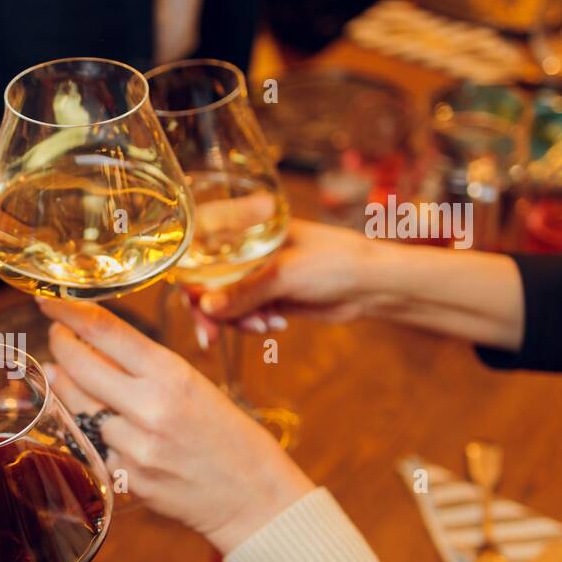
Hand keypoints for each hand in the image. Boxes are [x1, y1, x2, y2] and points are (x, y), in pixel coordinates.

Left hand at [41, 298, 312, 553]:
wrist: (253, 496)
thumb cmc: (228, 435)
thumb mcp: (194, 385)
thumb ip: (143, 368)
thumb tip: (89, 349)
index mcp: (171, 375)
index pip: (106, 332)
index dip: (69, 312)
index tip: (50, 302)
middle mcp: (149, 407)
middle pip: (78, 366)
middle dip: (59, 345)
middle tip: (56, 336)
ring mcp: (134, 447)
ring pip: (76, 406)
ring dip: (63, 387)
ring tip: (60, 372)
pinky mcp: (126, 478)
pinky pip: (90, 444)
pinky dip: (85, 428)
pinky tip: (90, 421)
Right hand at [195, 219, 387, 334]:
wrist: (372, 286)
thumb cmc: (336, 262)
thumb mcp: (284, 274)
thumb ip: (243, 291)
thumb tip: (204, 307)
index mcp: (249, 228)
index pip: (201, 243)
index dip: (189, 271)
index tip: (191, 300)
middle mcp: (247, 249)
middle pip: (206, 279)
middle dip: (210, 309)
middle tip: (212, 333)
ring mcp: (256, 274)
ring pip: (223, 301)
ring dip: (236, 320)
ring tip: (262, 325)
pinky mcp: (267, 296)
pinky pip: (242, 313)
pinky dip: (251, 323)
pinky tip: (275, 324)